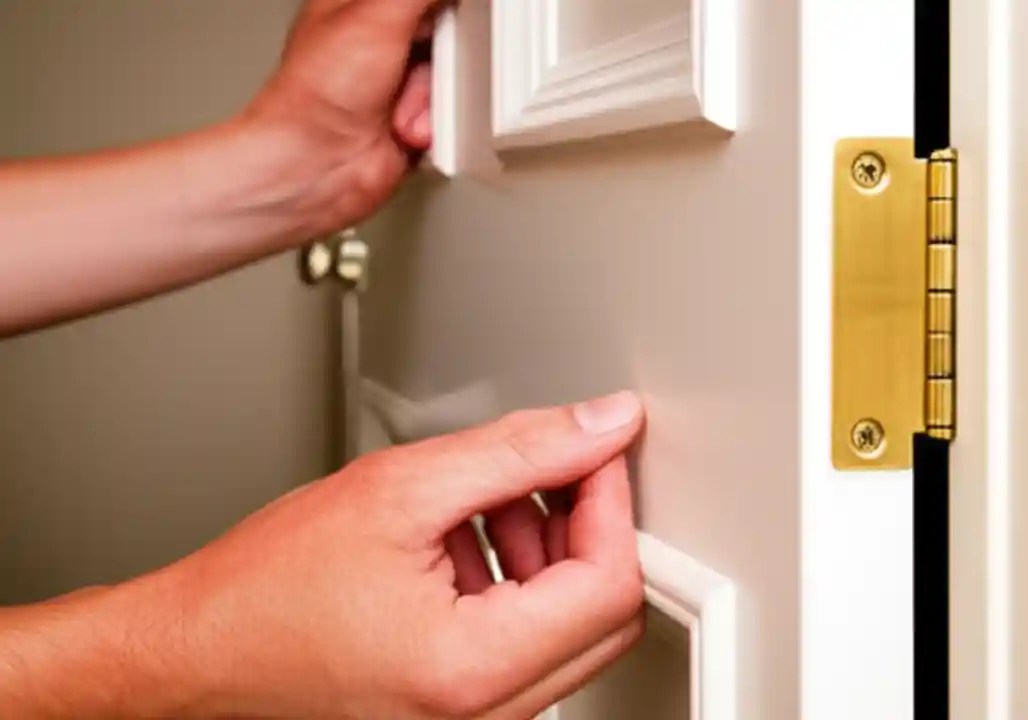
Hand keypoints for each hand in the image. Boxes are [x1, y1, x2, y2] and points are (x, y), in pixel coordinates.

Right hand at [126, 392, 646, 718]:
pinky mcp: (463, 714)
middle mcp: (484, 715)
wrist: (198, 649)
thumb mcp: (400, 489)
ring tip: (490, 501)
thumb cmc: (263, 589)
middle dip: (587, 527)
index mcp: (472, 670)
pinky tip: (468, 541)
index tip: (594, 451)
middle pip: (604, 613)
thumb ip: (518, 453)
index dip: (610, 499)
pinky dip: (519, 586)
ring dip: (552, 552)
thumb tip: (601, 427)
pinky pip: (530, 650)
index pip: (610, 582)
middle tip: (550, 470)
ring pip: (572, 630)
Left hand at [245, 0, 446, 235]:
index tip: (445, 16)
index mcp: (358, 1)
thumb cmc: (318, 93)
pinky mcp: (412, 115)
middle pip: (444, 28)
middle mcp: (377, 38)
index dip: (437, 5)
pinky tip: (407, 127)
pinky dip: (436, 121)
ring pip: (451, 70)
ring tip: (403, 107)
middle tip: (423, 60)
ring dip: (433, 94)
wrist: (319, 165)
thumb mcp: (379, 15)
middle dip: (441, 52)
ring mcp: (396, 79)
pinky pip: (450, 109)